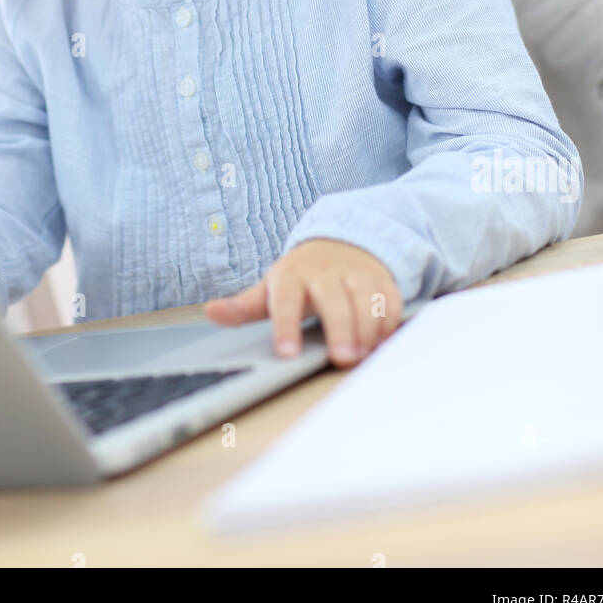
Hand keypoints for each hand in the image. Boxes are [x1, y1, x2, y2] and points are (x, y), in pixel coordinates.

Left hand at [203, 238, 403, 366]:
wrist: (340, 243)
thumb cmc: (300, 277)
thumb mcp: (270, 288)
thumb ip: (244, 306)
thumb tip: (211, 312)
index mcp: (292, 276)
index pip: (286, 300)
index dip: (285, 326)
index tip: (287, 353)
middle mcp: (326, 273)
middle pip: (333, 300)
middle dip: (340, 329)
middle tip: (342, 358)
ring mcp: (356, 274)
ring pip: (367, 299)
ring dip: (368, 328)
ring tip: (364, 355)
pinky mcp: (382, 281)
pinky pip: (391, 301)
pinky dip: (390, 323)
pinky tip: (382, 343)